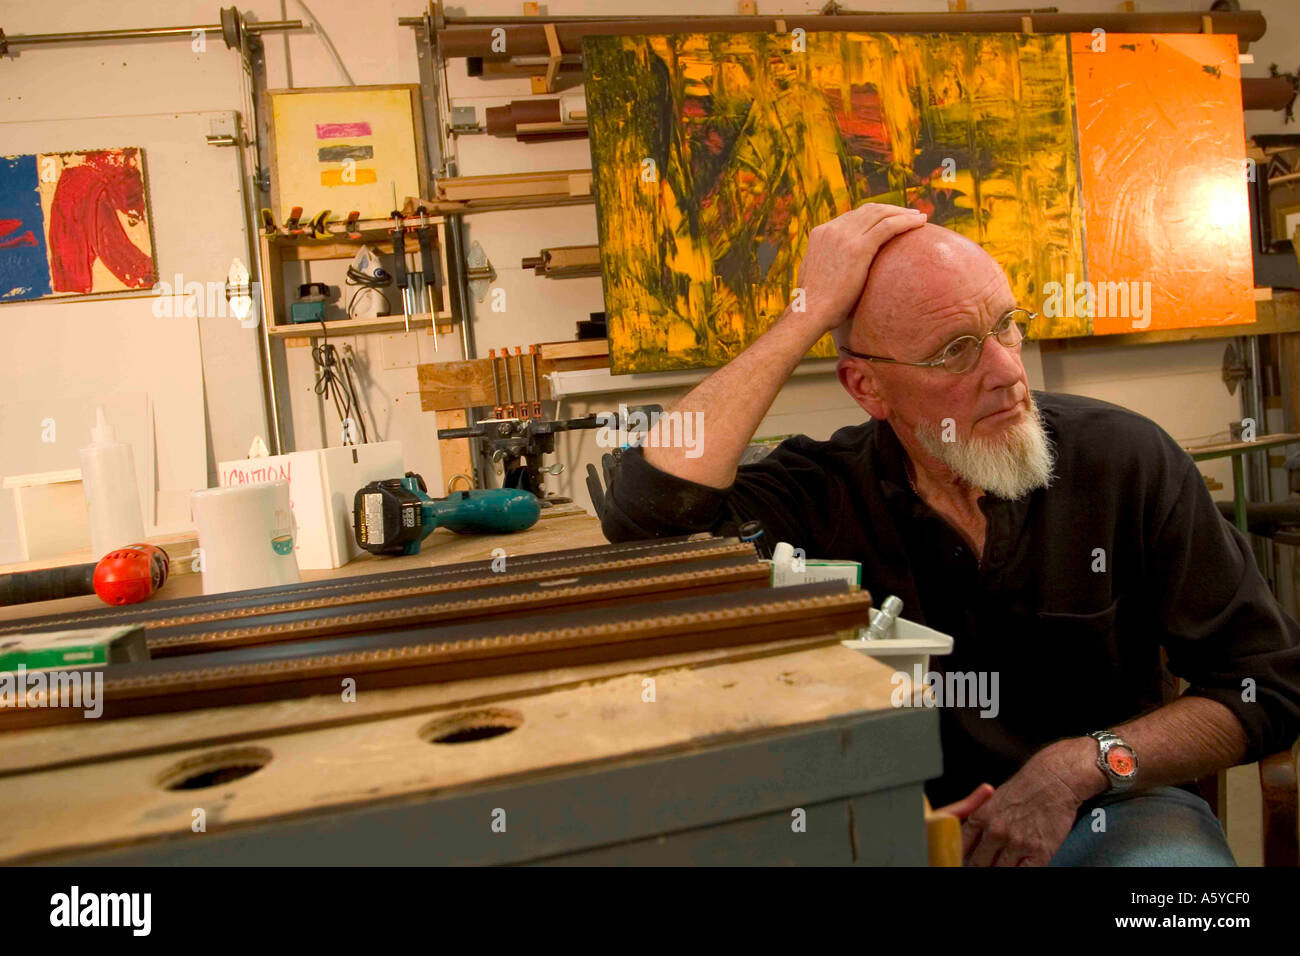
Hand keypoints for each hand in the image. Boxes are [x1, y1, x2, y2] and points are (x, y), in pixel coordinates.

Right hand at [790, 203, 926, 333]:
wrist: (810, 312)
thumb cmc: (814, 304)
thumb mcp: (815, 275)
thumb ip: (825, 264)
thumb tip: (835, 270)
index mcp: (821, 233)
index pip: (853, 216)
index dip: (875, 215)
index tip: (890, 220)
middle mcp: (832, 229)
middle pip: (869, 210)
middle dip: (892, 210)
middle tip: (910, 214)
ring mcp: (845, 236)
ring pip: (881, 214)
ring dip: (903, 213)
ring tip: (920, 217)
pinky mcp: (859, 248)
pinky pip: (889, 227)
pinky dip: (907, 221)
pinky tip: (921, 223)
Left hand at [960, 742, 1098, 866]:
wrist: (1054, 780)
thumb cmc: (1025, 788)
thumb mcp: (992, 799)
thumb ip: (980, 820)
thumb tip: (969, 841)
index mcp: (981, 817)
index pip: (962, 847)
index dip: (965, 857)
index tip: (970, 859)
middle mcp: (996, 832)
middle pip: (979, 864)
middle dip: (983, 865)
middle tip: (989, 863)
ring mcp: (1018, 843)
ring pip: (1001, 871)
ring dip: (1003, 869)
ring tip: (1007, 863)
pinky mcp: (1040, 852)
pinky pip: (1025, 873)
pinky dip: (1022, 871)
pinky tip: (1023, 865)